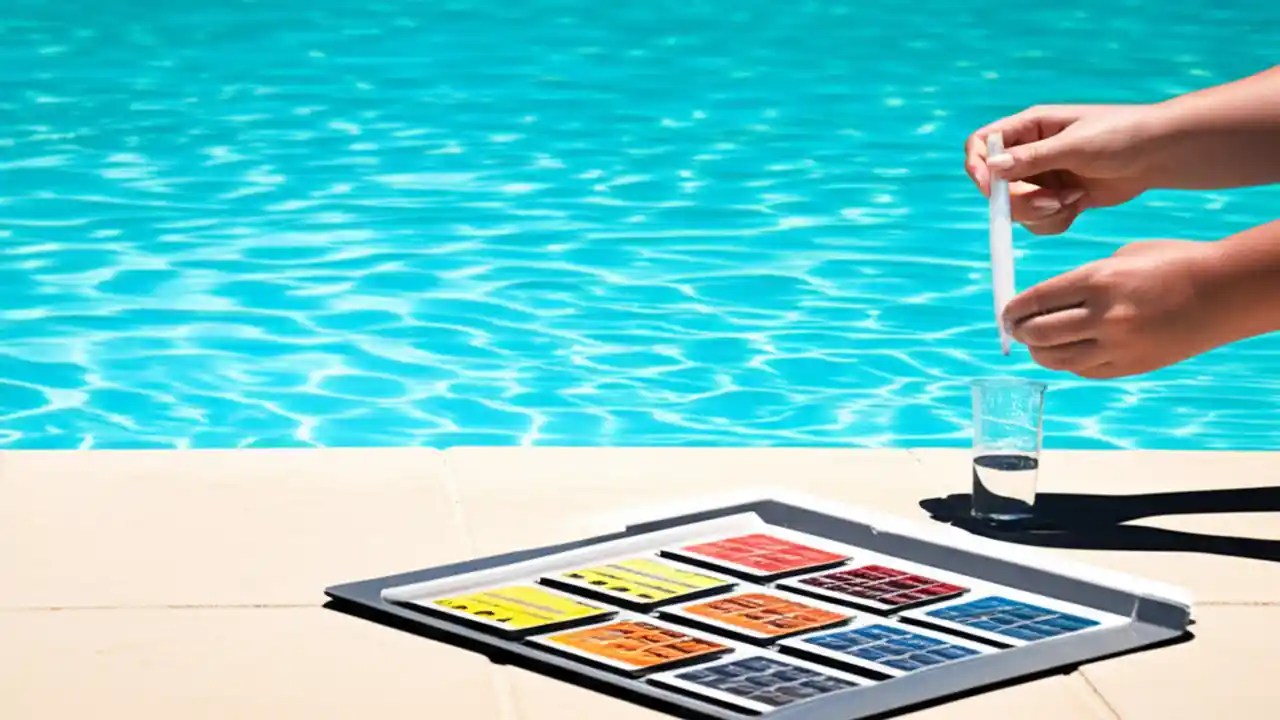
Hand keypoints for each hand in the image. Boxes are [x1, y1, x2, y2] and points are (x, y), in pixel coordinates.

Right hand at [965, 104, 1162, 234]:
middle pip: (997, 186)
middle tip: (1052, 202)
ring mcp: (1043, 177)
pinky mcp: (1057, 198)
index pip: (984, 144)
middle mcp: (1030, 153)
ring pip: (1017, 208)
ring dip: (1041, 212)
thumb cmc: (1122, 135)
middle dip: (1021, 200)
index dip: (977, 166)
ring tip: (1073, 200)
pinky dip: (1054, 220)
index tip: (988, 188)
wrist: (1159, 155)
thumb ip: (1032, 158)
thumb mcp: (1075, 145)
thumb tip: (991, 168)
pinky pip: (1038, 220)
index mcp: (1029, 128)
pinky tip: (1079, 205)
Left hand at [1002, 240, 1229, 378]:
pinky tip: (1069, 352)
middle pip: (1039, 334)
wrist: (1223, 292)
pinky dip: (1069, 362)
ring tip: (1035, 343)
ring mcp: (1117, 346)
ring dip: (1039, 352)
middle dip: (1020, 332)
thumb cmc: (1174, 263)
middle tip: (1015, 329)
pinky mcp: (1129, 367)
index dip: (1013, 309)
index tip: (1006, 312)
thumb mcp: (1122, 257)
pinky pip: (1084, 371)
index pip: (1036, 300)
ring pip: (1057, 359)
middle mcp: (1103, 317)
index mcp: (1098, 280)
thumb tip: (1049, 301)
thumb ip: (1084, 280)